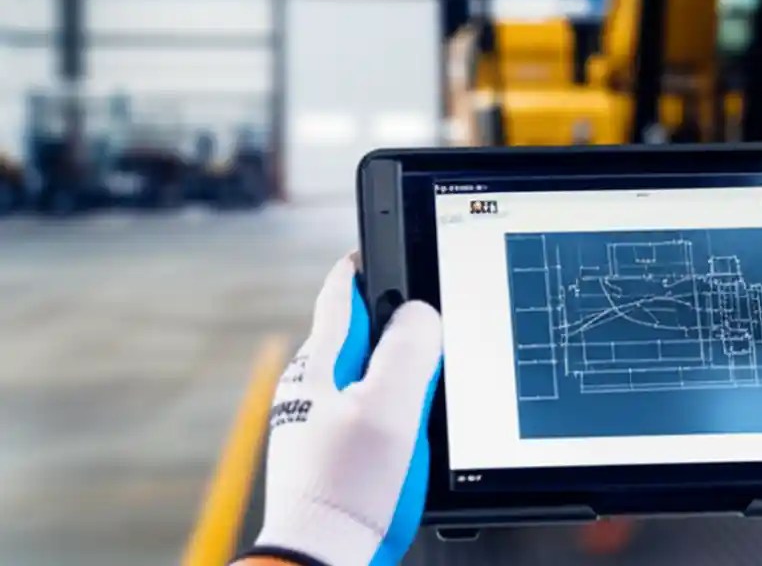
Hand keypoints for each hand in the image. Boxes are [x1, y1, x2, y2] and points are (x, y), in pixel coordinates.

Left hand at [243, 253, 441, 565]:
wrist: (319, 559)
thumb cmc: (349, 489)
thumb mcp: (390, 410)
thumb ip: (408, 352)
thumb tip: (420, 312)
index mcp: (323, 364)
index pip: (342, 292)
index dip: (369, 261)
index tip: (390, 239)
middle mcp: (314, 387)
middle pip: (359, 330)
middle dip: (395, 320)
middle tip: (435, 316)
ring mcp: (319, 420)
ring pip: (365, 372)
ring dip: (399, 368)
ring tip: (434, 377)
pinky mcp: (330, 451)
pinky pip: (367, 409)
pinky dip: (394, 406)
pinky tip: (415, 428)